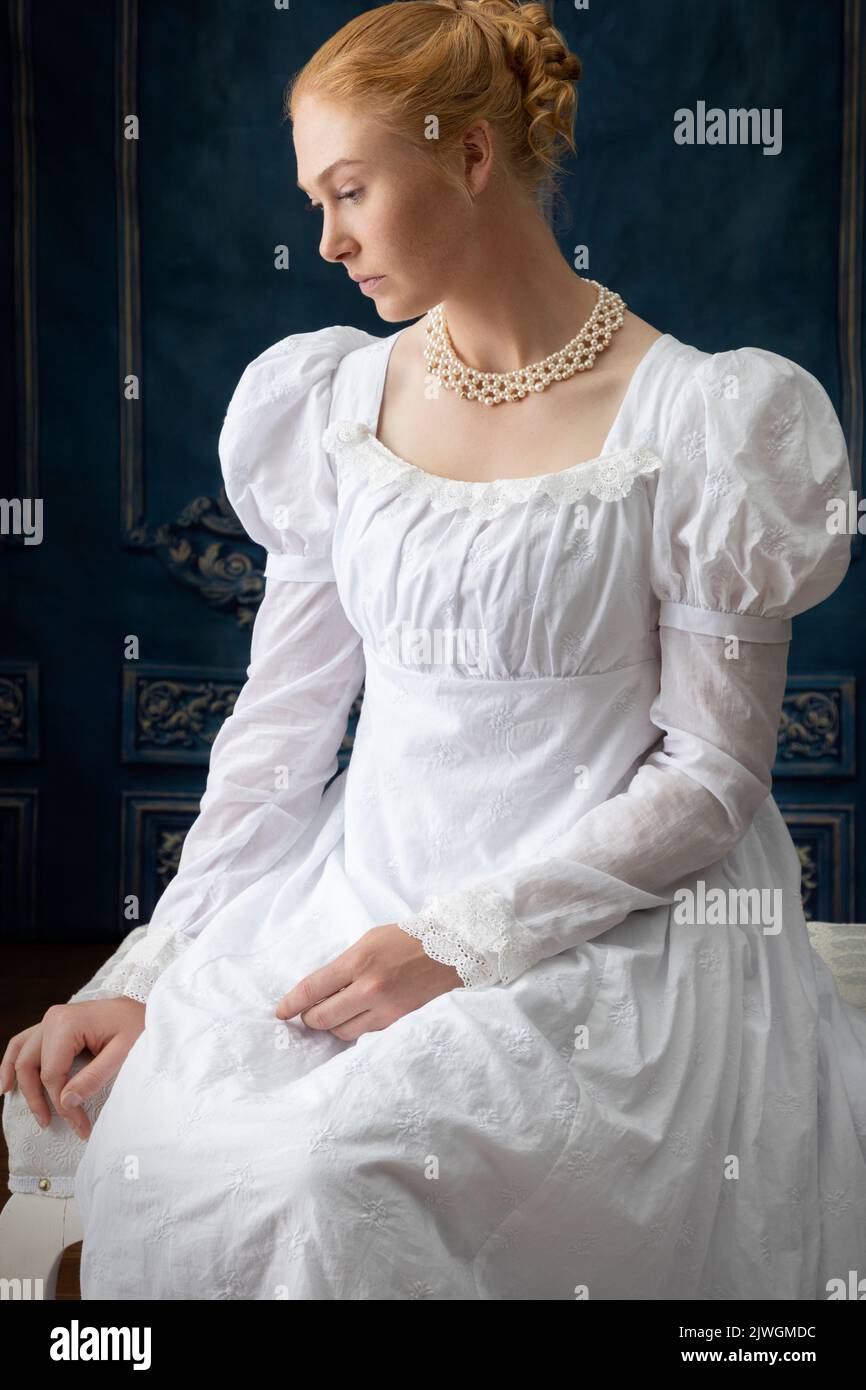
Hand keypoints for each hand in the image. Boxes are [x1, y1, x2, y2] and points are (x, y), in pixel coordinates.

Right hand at [0, 996, 146, 1139]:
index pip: (52, 1073)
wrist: (148, 1006)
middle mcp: (53, 1018)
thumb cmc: (140, 1026)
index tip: (79, 1125)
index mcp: (67, 1023)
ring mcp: (52, 1019)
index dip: (61, 1103)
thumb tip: (65, 1101)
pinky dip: (14, 1061)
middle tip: (49, 1124)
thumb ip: (94, 1077)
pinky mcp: (55, 1023)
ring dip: (18, 1082)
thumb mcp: (124, 1053)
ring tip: (22, 1107)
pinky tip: (8, 1082)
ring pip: (21, 1054)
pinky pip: (24, 1042)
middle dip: (38, 1099)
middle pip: (29, 1065)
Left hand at [274, 923, 462, 1039]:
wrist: (448, 951)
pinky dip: (352, 1027)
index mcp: (358, 962)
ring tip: (331, 1014)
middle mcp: (369, 988)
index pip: (313, 989)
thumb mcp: (367, 941)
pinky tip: (351, 1016)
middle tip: (306, 1013)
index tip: (280, 1012)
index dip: (292, 1004)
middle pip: (323, 1018)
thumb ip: (343, 965)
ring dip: (330, 1025)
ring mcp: (384, 1008)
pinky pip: (363, 1032)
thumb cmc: (404, 939)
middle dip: (309, 1018)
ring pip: (342, 1032)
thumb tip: (320, 990)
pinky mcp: (395, 1021)